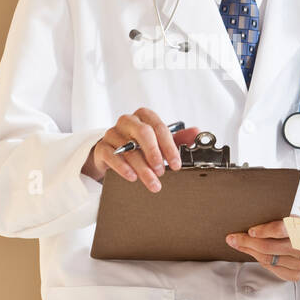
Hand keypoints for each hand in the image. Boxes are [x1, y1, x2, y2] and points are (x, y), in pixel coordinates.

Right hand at [81, 108, 198, 192]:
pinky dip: (123, 168)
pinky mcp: (101, 147)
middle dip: (154, 153)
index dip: (169, 146)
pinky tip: (132, 177)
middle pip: (142, 132)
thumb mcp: (159, 141)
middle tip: (162, 171)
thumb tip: (197, 132)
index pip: (159, 127)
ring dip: (142, 168)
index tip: (176, 164)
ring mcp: (112, 133)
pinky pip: (111, 155)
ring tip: (152, 183)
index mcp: (144, 116)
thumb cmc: (138, 145)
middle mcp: (127, 121)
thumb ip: (177, 138)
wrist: (112, 153)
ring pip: (128, 149)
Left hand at [226, 219, 299, 281]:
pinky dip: (262, 261)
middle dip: (248, 242)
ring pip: (269, 259)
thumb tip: (256, 216)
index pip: (282, 230)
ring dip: (250, 251)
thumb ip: (283, 220)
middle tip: (233, 237)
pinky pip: (274, 269)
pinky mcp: (298, 274)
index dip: (264, 231)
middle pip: (270, 247)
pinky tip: (254, 254)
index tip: (251, 230)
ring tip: (238, 244)